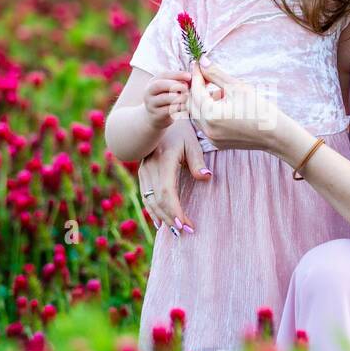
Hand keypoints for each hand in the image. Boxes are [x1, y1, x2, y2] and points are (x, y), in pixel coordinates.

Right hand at [138, 116, 210, 231]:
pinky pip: (146, 196)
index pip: (166, 192)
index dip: (174, 211)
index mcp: (163, 160)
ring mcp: (144, 171)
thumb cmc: (181, 130)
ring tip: (176, 232)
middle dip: (171, 219)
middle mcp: (150, 167)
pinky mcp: (143, 173)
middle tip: (186, 232)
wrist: (160, 117)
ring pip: (150, 200)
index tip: (185, 225)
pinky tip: (161, 223)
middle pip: (157, 200)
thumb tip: (206, 178)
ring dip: (162, 218)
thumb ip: (198, 161)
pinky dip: (153, 211)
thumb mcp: (192, 142)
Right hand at [142, 70, 190, 128]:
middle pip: (159, 85)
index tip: (189, 76)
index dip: (177, 74)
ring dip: (178, 97)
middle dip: (175, 85)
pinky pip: (168, 110)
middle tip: (186, 88)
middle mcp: (149, 93)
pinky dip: (178, 108)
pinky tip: (184, 107)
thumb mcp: (170, 90)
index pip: (163, 75)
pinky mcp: (156, 115)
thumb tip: (190, 79)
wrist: (156, 118)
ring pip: (164, 98)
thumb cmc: (167, 100)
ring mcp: (151, 104)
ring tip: (186, 98)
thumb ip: (179, 82)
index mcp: (153, 82)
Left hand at [187, 59, 288, 151]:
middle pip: (191, 104)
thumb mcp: (237, 87)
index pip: (195, 90)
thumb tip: (202, 61)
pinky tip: (224, 105)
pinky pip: (205, 124)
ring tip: (220, 91)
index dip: (196, 75)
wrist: (276, 134)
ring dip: (203, 100)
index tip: (198, 63)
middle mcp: (207, 129)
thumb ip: (215, 74)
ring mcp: (211, 138)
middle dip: (196, 88)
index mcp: (211, 114)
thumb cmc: (259, 108)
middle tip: (205, 76)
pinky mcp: (217, 143)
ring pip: (197, 115)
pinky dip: (209, 113)